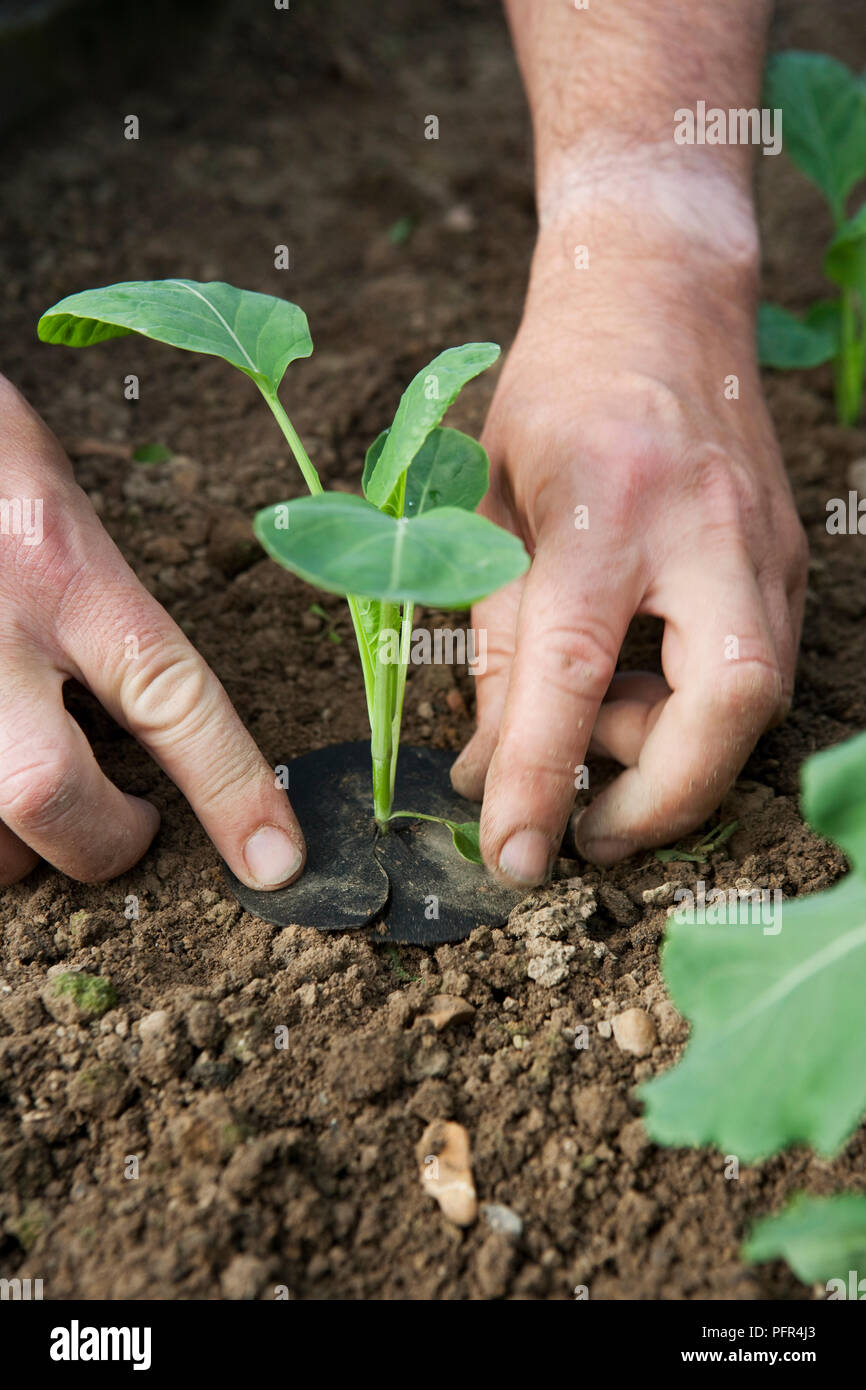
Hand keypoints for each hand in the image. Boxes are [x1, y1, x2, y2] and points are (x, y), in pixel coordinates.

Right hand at [0, 377, 304, 888]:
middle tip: (124, 829)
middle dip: (95, 839)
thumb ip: (110, 613)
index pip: (169, 693)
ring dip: (15, 839)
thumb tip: (161, 725)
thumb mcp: (66, 515)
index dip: (230, 789)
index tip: (272, 862)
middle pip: (47, 789)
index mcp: (62, 567)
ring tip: (34, 792)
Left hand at [452, 195, 807, 883]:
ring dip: (671, 751)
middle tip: (590, 833)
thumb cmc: (551, 395)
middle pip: (724, 705)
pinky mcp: (787, 560)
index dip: (541, 779)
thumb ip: (493, 641)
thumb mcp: (486, 507)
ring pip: (752, 701)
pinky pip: (755, 669)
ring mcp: (762, 545)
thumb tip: (490, 770)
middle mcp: (704, 528)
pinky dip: (695, 711)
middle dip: (662, 798)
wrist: (658, 296)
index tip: (515, 861)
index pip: (570, 670)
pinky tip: (640, 686)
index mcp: (605, 503)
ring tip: (595, 724)